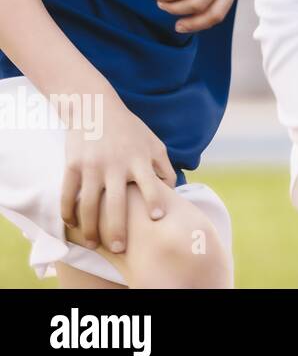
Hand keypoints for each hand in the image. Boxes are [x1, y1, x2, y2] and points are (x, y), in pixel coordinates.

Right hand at [61, 97, 175, 252]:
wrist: (95, 107)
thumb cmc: (129, 130)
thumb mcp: (153, 143)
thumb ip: (164, 166)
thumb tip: (172, 191)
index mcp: (139, 159)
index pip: (150, 184)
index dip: (155, 201)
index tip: (156, 218)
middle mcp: (116, 164)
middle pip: (117, 203)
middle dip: (118, 228)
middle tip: (120, 248)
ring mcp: (93, 166)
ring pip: (89, 204)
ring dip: (90, 228)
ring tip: (94, 244)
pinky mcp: (73, 165)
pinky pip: (68, 194)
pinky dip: (68, 212)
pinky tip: (71, 224)